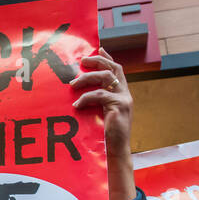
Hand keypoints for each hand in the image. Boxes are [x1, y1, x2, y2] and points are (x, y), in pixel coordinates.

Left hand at [71, 46, 134, 199]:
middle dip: (98, 61)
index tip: (98, 48)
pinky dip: (86, 98)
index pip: (117, 70)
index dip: (108, 58)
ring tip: (73, 84)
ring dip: (87, 78)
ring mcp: (124, 99)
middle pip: (113, 68)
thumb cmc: (105, 135)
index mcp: (122, 94)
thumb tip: (79, 91)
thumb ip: (97, 101)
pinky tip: (77, 104)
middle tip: (82, 61)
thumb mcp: (102, 113)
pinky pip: (99, 95)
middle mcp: (125, 94)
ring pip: (105, 78)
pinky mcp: (119, 106)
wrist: (116, 151)